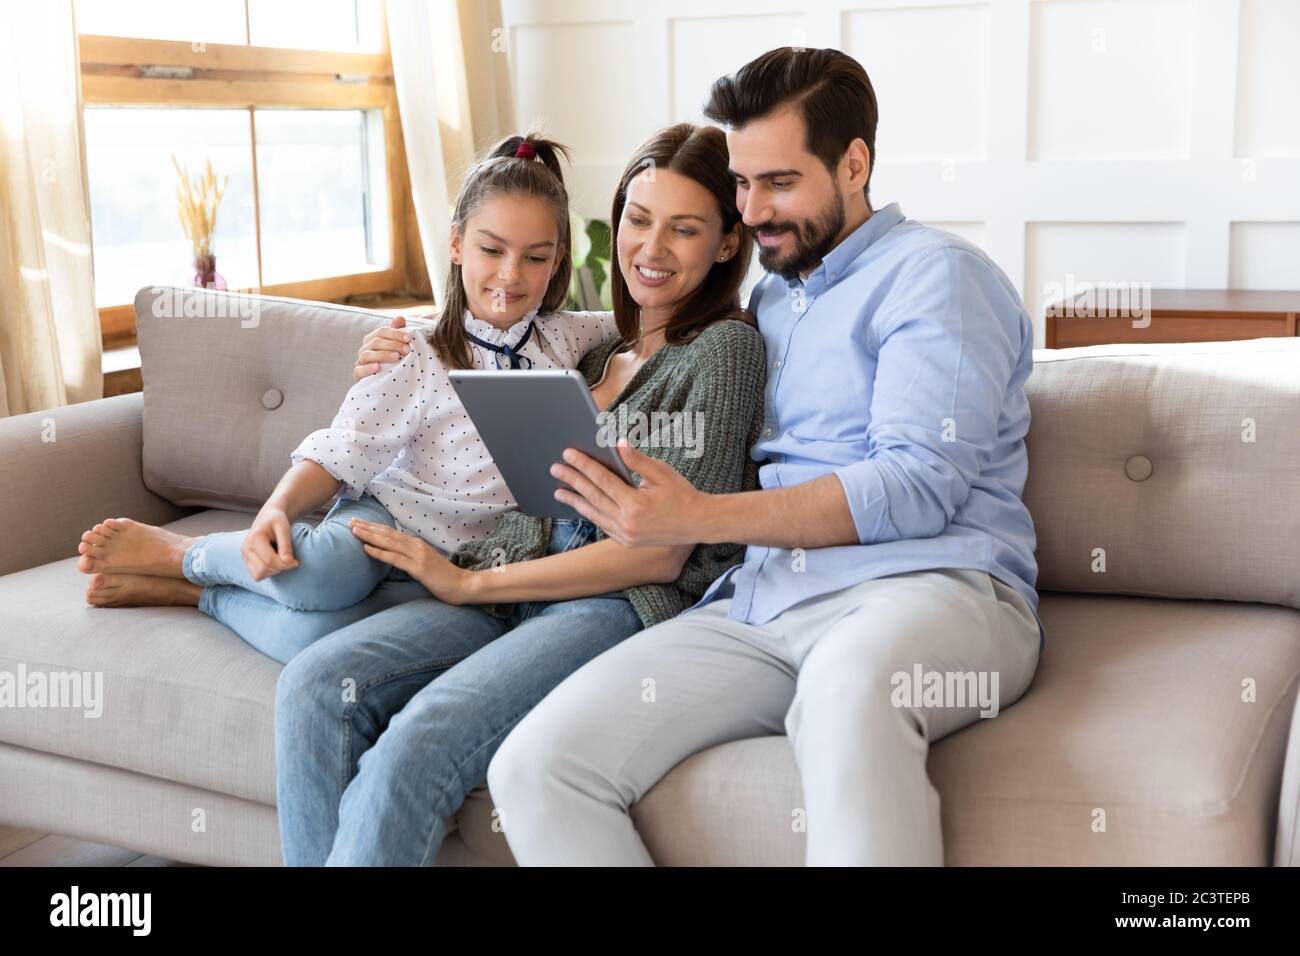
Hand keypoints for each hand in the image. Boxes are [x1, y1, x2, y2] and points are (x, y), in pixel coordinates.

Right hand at [242, 507, 298, 580]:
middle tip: (290, 561)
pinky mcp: (246, 561)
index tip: (296, 561)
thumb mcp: (284, 527)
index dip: (286, 564)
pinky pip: (256, 575)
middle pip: (264, 569)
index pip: (270, 560)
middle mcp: (246, 548)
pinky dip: (267, 572)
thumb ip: (286, 544)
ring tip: (280, 559)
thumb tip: (288, 562)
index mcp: (254, 538)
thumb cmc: (277, 520)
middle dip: (280, 568)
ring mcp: (244, 555)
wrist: (267, 516)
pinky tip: (274, 562)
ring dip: (273, 571)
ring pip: (259, 575)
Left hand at [349, 519, 474, 603]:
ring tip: (354, 531)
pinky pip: (394, 558)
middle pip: (387, 534)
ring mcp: (418, 556)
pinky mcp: (418, 568)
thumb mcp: (427, 564)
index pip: (392, 533)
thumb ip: (413, 558)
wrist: (463, 585)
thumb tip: (397, 557)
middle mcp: (416, 546)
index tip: (359, 522)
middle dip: (368, 527)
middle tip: (350, 521)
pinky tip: (366, 548)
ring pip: (389, 542)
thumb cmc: (445, 578)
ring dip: (369, 535)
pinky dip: (379, 552)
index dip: (375, 527)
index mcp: (418, 544)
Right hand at [354, 315, 411, 381]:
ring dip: (383, 355)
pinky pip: (359, 370)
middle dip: (393, 344)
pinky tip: (377, 368)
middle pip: (376, 342)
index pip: (382, 332)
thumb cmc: (392, 362)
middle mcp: (365, 349)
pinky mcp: (358, 375)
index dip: (395, 333)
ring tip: (396, 357)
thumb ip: (397, 333)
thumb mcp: (397, 347)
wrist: (386, 384)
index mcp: (373, 339)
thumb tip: (400, 318)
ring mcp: (360, 362)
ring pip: (367, 355)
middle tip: (407, 349)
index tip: (409, 338)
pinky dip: (367, 368)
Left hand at [550, 441, 705, 546]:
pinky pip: (602, 525)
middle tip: (555, 468)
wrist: (698, 524)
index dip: (584, 465)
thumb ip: (637, 460)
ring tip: (558, 490)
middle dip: (572, 480)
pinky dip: (590, 513)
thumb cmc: (682, 494)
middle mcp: (627, 523)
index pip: (602, 480)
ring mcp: (625, 535)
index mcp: (635, 504)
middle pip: (593, 497)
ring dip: (575, 501)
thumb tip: (617, 444)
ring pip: (594, 514)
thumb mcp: (662, 473)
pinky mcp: (627, 542)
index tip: (568, 454)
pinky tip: (581, 505)